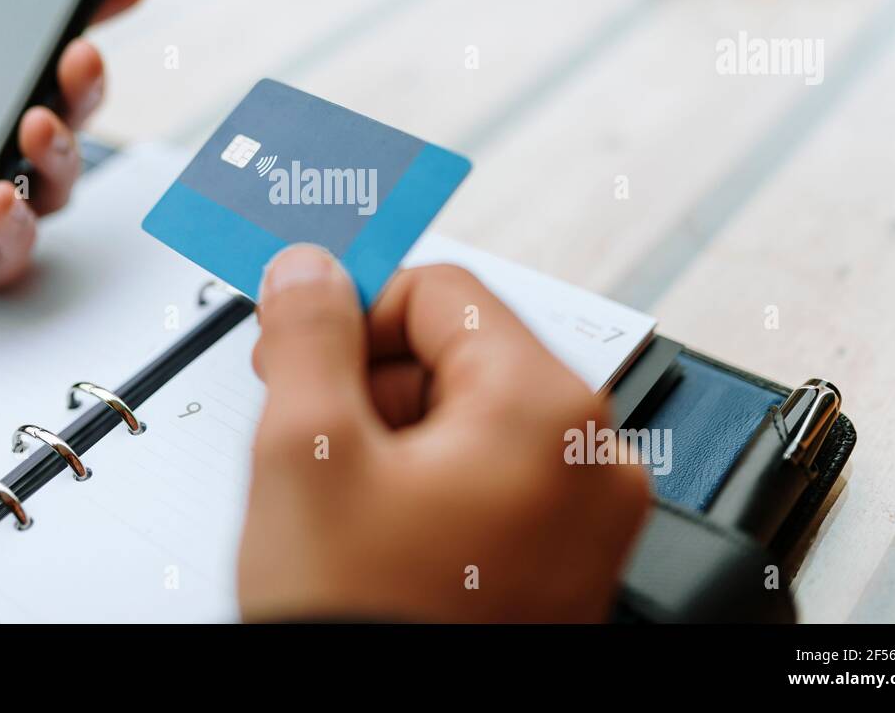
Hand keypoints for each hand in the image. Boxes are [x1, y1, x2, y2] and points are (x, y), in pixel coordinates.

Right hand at [239, 245, 649, 621]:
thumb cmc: (366, 624)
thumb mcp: (309, 452)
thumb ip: (309, 335)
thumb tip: (310, 270)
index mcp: (546, 411)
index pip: (441, 290)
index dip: (356, 308)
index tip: (304, 336)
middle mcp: (591, 459)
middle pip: (462, 353)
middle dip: (373, 376)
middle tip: (305, 413)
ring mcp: (586, 516)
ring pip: (472, 417)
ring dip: (395, 430)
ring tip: (338, 488)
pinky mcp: (564, 559)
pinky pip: (492, 476)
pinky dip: (430, 478)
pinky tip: (374, 519)